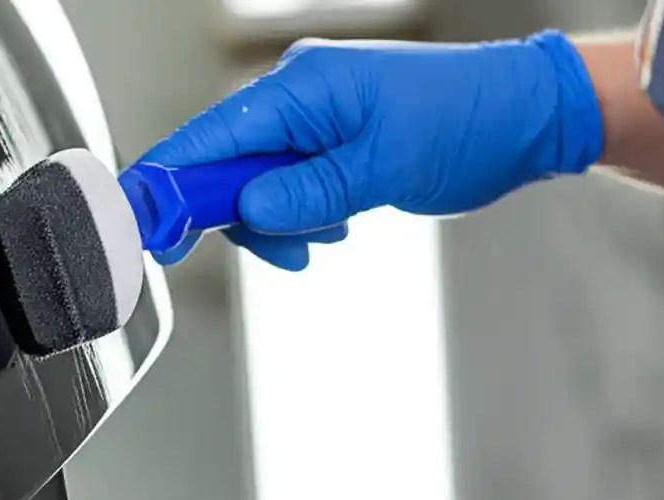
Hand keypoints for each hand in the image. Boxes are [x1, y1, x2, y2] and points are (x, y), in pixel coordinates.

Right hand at [140, 30, 604, 269]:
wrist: (522, 117)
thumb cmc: (465, 122)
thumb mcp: (384, 166)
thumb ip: (310, 191)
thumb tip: (252, 210)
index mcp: (302, 87)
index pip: (211, 134)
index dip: (170, 180)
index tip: (141, 221)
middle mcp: (300, 98)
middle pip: (228, 164)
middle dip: (240, 214)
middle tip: (277, 247)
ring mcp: (316, 122)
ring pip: (259, 185)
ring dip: (279, 222)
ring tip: (326, 237)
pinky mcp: (332, 146)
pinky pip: (290, 187)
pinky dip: (300, 216)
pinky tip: (333, 229)